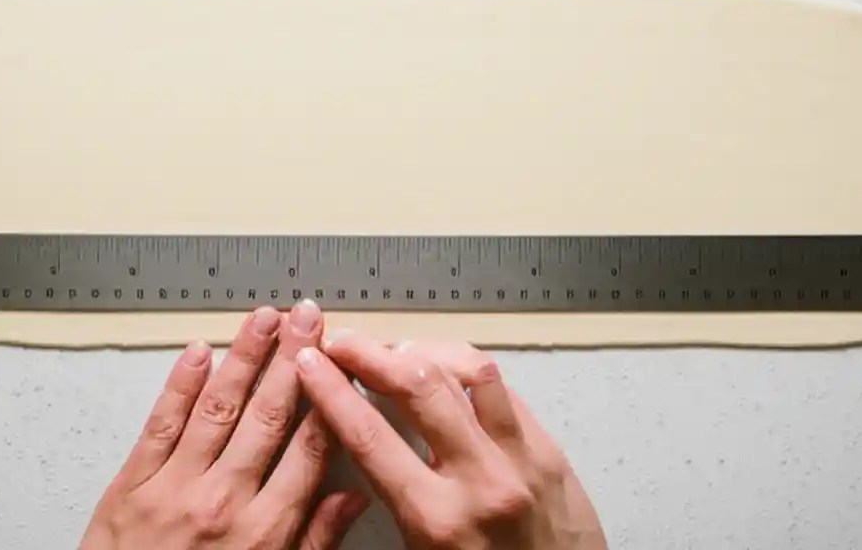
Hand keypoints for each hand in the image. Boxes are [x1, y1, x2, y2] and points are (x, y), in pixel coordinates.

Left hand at [81, 301, 367, 549]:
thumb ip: (313, 541)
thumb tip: (352, 496)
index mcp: (263, 531)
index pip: (308, 449)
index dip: (328, 399)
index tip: (342, 363)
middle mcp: (222, 501)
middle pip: (269, 415)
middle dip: (294, 359)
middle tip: (309, 317)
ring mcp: (174, 487)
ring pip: (218, 406)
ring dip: (244, 356)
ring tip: (264, 318)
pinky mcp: (132, 484)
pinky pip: (160, 423)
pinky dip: (180, 384)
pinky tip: (198, 352)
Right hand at [297, 331, 605, 549]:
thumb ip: (393, 499)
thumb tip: (360, 439)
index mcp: (438, 521)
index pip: (369, 436)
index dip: (331, 390)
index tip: (310, 364)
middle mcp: (482, 481)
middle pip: (418, 386)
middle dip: (372, 352)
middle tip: (346, 341)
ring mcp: (522, 459)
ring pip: (470, 371)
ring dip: (425, 349)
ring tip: (396, 349)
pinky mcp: (550, 451)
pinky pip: (505, 390)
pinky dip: (469, 369)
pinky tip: (447, 367)